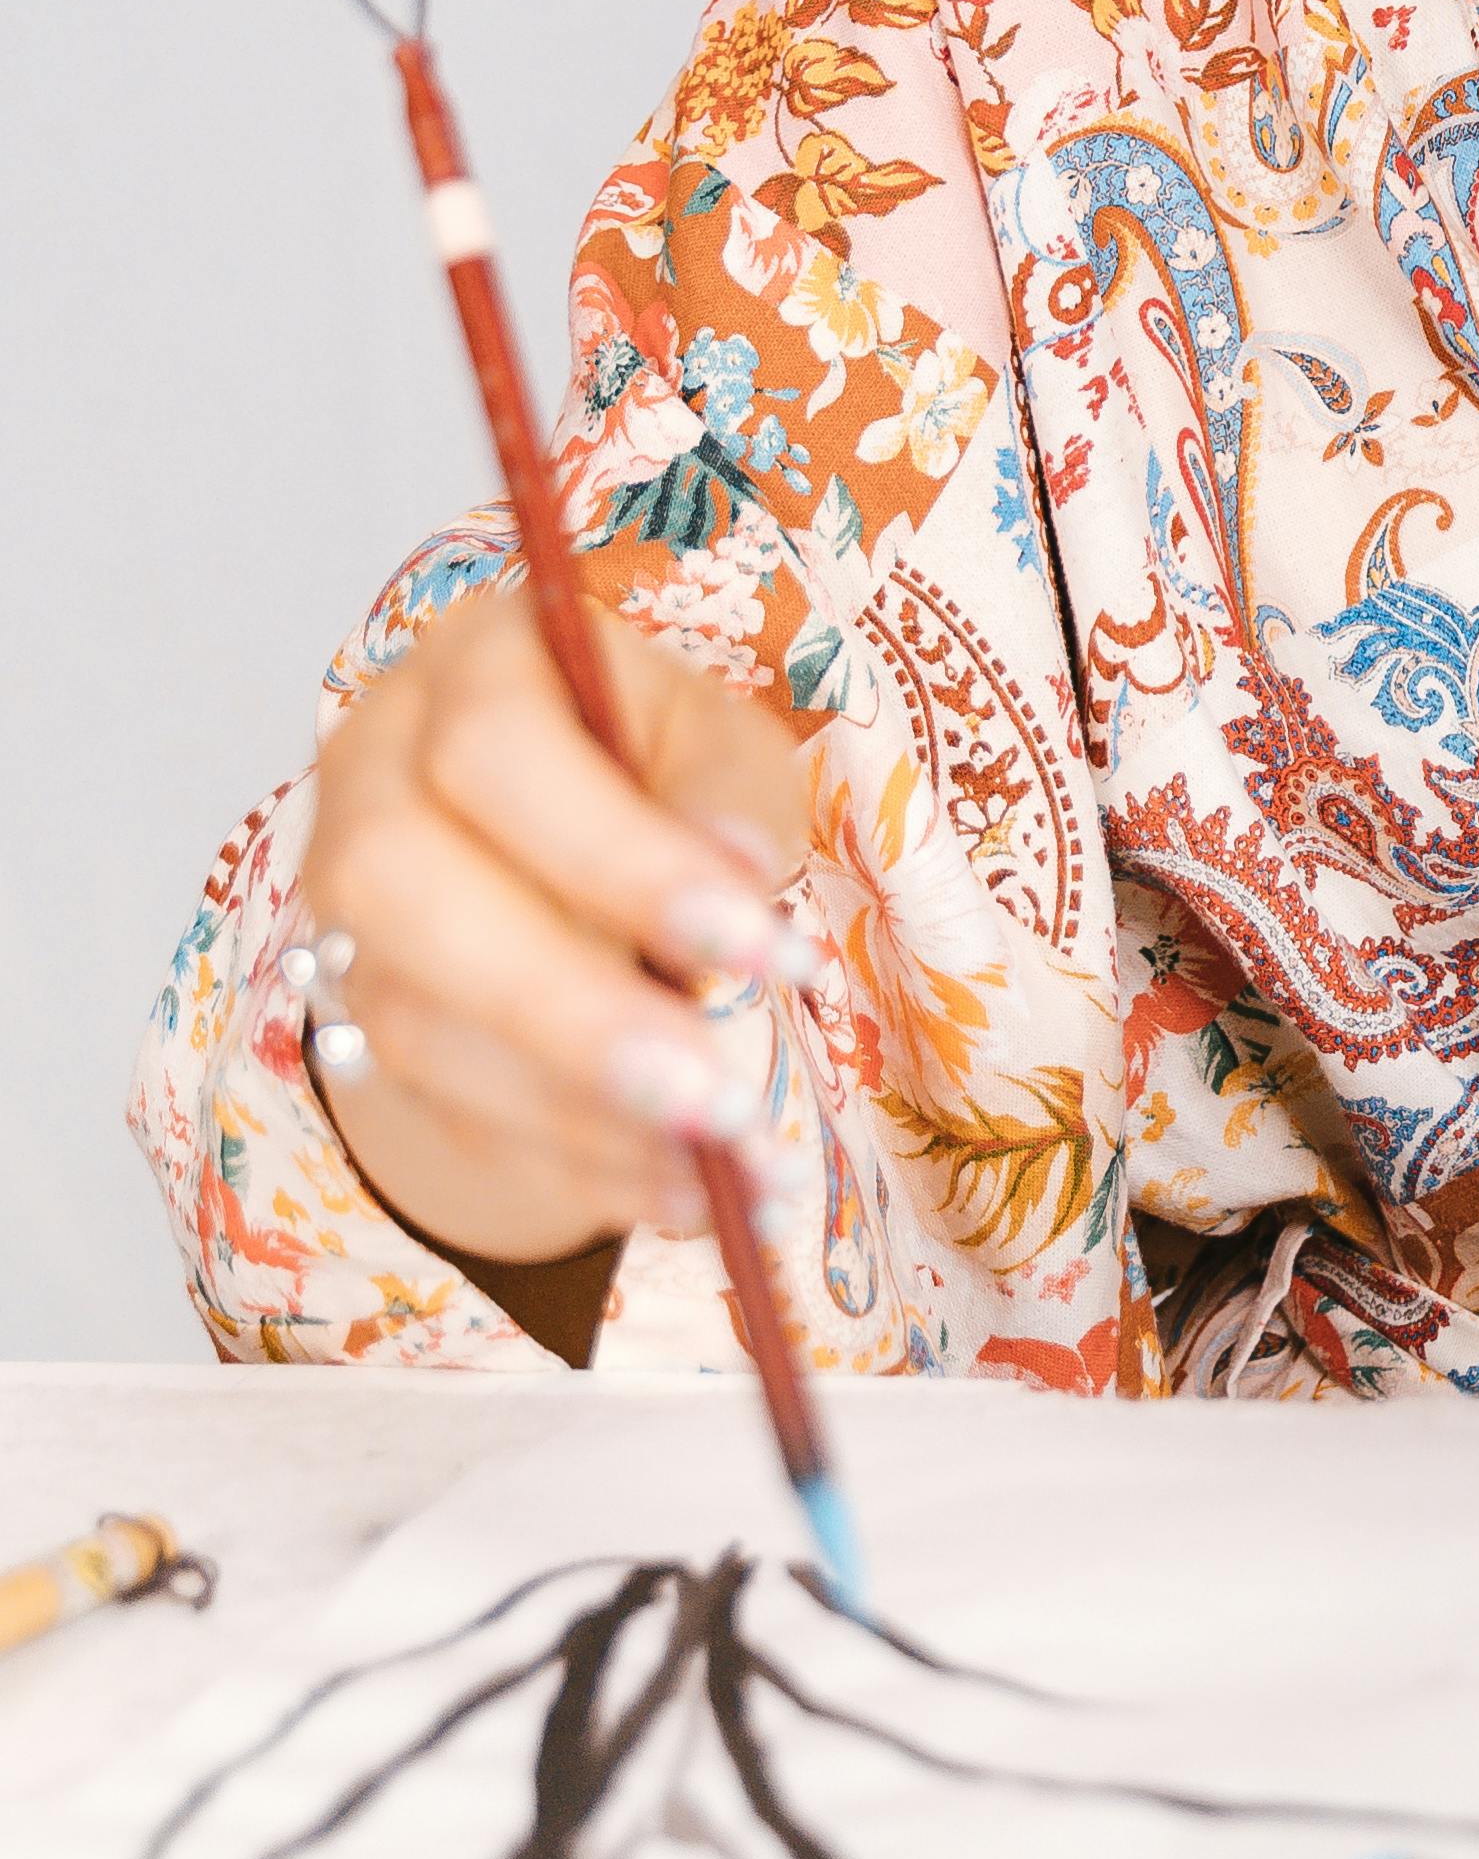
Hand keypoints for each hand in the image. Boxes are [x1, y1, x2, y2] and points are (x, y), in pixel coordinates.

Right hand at [297, 582, 821, 1271]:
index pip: (498, 750)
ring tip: (721, 1166)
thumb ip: (731, 793)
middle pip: (406, 891)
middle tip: (716, 1101)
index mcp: (470, 667)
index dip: (618, 857)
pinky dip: (566, 1162)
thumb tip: (741, 871)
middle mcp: (369, 775)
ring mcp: (342, 906)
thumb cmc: (655, 759)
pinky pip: (437, 1108)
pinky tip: (679, 1192)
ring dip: (574, 1117)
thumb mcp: (718, 739)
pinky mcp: (355, 1018)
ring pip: (413, 1023)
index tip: (756, 947)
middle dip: (569, 1012)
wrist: (565, 820)